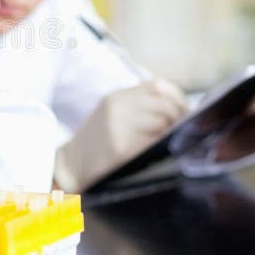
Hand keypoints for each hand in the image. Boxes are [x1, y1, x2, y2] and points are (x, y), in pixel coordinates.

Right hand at [54, 79, 187, 190]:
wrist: (70, 167)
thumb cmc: (98, 144)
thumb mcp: (113, 115)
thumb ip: (141, 107)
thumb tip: (183, 112)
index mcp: (116, 97)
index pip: (160, 87)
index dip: (178, 99)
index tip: (183, 114)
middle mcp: (116, 108)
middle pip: (165, 106)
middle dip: (178, 120)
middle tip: (180, 133)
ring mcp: (118, 128)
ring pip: (162, 123)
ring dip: (170, 135)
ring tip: (166, 144)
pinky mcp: (121, 149)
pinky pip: (154, 143)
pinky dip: (161, 148)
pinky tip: (157, 154)